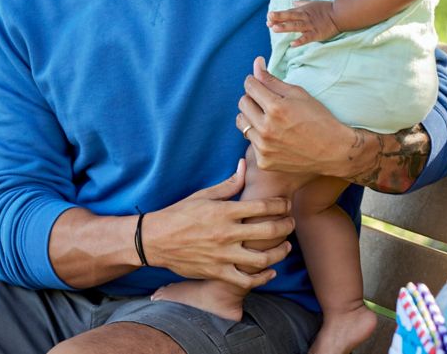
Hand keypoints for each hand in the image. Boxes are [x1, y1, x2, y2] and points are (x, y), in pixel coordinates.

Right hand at [143, 159, 295, 289]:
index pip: (262, 206)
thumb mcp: (203, 195)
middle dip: (286, 226)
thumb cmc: (179, 214)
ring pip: (262, 259)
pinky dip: (262, 277)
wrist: (155, 240)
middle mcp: (226, 233)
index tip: (286, 205)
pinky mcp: (217, 272)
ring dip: (280, 253)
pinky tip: (270, 271)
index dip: (281, 205)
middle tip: (291, 223)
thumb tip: (244, 166)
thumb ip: (228, 184)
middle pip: (268, 231)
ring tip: (286, 247)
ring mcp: (222, 255)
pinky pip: (246, 280)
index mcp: (224, 211)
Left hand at [238, 58, 356, 177]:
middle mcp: (266, 128)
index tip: (257, 83)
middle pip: (242, 103)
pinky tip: (274, 137)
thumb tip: (256, 64)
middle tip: (264, 100)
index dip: (253, 81)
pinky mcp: (264, 161)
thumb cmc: (319, 119)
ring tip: (266, 118)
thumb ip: (272, 80)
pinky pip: (251, 142)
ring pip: (242, 123)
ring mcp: (263, 147)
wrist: (333, 151)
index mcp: (276, 108)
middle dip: (251, 97)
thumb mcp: (298, 94)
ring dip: (251, 117)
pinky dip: (259, 137)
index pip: (249, 86)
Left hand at [267, 0, 339, 46]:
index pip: (288, 13)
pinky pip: (307, 38)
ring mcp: (310, 26)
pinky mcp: (316, 34)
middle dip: (279, 19)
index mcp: (303, 11)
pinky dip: (300, 41)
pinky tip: (292, 44)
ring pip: (296, 26)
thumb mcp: (312, 3)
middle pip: (290, 18)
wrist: (340, 14)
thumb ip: (302, 3)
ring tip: (275, 29)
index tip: (268, 17)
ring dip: (285, 28)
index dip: (278, 15)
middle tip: (268, 21)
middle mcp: (305, 18)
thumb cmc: (326, 8)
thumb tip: (293, 2)